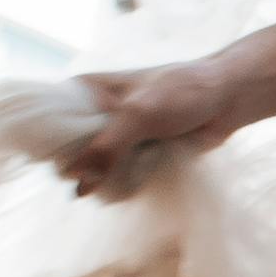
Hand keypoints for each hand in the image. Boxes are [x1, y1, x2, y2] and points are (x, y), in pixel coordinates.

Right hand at [56, 58, 241, 199]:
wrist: (228, 99)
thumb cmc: (183, 92)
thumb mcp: (138, 114)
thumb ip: (106, 147)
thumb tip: (78, 184)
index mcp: (85, 91)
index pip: (47, 122)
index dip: (48, 145)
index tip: (63, 166)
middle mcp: (94, 114)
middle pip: (68, 153)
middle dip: (82, 170)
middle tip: (105, 172)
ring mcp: (115, 137)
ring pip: (93, 170)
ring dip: (106, 181)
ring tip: (125, 177)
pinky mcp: (134, 155)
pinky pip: (116, 179)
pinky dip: (123, 185)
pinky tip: (135, 184)